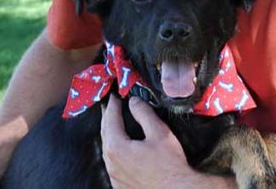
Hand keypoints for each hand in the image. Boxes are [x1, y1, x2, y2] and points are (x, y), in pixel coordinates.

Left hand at [101, 95, 227, 188]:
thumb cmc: (170, 166)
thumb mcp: (159, 133)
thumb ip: (144, 113)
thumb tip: (133, 101)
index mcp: (116, 147)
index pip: (110, 119)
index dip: (113, 105)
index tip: (115, 96)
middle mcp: (111, 163)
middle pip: (105, 133)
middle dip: (108, 118)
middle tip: (112, 106)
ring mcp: (114, 176)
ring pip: (107, 150)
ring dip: (110, 135)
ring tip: (115, 124)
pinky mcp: (120, 185)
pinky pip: (112, 164)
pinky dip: (114, 151)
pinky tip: (121, 149)